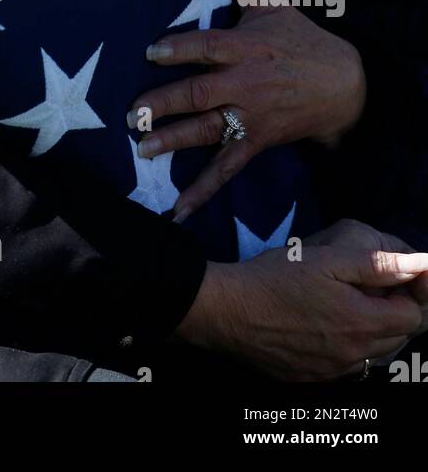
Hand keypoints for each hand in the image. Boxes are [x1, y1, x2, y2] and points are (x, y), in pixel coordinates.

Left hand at [127, 0, 365, 221]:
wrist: (344, 85)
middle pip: (201, 94)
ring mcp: (249, 118)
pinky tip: (176, 210)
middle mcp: (245, 84)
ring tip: (142, 150)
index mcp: (245, 47)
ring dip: (174, 142)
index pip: (208, 47)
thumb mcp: (270, 2)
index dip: (181, 48)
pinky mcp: (255, 143)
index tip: (151, 50)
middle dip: (165, 104)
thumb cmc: (297, 39)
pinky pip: (225, 170)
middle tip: (132, 113)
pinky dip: (202, 192)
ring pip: (208, 132)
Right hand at [173, 242, 427, 380]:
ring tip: (348, 303)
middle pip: (396, 338)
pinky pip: (346, 367)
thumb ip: (376, 264)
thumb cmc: (276, 277)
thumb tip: (418, 264)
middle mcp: (353, 354)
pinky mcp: (311, 378)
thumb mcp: (327, 259)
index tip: (392, 276)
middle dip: (393, 312)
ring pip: (372, 355)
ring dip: (372, 332)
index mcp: (361, 322)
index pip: (412, 316)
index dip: (408, 293)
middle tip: (370, 286)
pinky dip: (348, 347)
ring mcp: (332, 370)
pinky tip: (325, 325)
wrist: (228, 310)